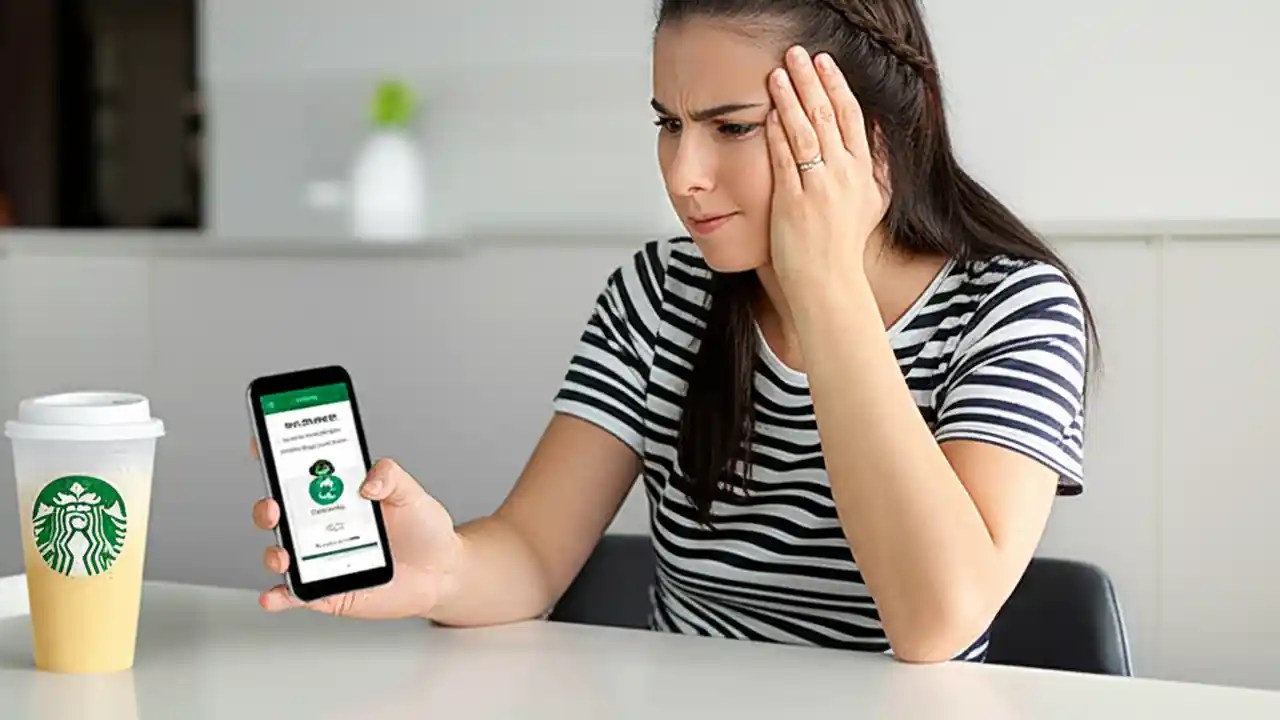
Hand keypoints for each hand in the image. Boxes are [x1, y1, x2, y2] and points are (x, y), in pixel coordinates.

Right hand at [252, 442, 462, 619]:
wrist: (442, 573)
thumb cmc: (424, 531)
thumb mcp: (411, 493)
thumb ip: (391, 476)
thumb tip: (366, 482)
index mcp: (339, 494)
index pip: (299, 475)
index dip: (277, 460)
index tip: (263, 446)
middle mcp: (324, 525)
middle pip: (281, 514)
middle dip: (268, 509)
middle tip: (275, 507)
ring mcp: (322, 557)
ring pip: (283, 554)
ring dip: (274, 553)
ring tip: (284, 555)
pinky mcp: (329, 590)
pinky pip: (296, 594)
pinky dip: (280, 596)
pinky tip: (274, 595)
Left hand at [765, 46, 888, 301]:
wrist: (829, 281)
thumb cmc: (844, 245)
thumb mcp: (873, 202)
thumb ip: (874, 164)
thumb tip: (875, 130)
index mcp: (863, 172)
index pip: (852, 117)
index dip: (836, 85)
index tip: (824, 63)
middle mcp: (845, 176)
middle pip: (828, 116)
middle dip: (811, 81)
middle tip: (796, 55)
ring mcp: (819, 188)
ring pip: (805, 132)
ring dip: (790, 99)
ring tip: (777, 74)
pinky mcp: (794, 202)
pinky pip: (785, 160)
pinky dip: (776, 133)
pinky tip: (768, 113)